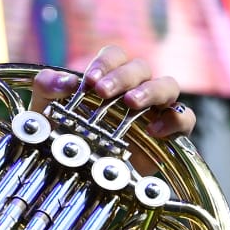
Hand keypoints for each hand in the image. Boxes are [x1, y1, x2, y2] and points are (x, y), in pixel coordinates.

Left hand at [31, 44, 194, 138]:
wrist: (72, 174)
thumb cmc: (60, 137)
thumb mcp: (44, 111)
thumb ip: (46, 88)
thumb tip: (65, 80)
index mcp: (110, 78)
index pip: (116, 56)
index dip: (106, 63)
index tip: (90, 80)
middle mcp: (135, 89)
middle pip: (141, 68)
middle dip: (122, 77)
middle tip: (102, 92)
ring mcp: (154, 111)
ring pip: (168, 86)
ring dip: (151, 90)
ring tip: (131, 103)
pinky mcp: (168, 135)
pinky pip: (184, 118)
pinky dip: (175, 119)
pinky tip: (154, 130)